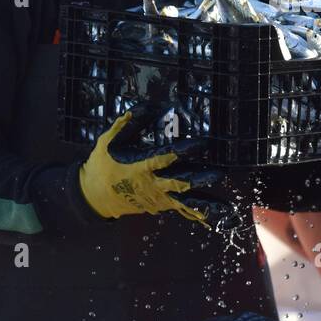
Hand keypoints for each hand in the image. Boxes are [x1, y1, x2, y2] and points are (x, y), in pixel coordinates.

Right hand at [77, 112, 226, 224]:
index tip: (202, 144)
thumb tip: (148, 106)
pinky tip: (217, 213)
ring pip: (185, 200)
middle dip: (201, 178)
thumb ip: (126, 124)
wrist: (95, 197)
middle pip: (180, 182)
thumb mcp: (108, 141)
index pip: (165, 158)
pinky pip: (182, 208)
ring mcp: (157, 198)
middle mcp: (152, 185)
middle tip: (220, 173)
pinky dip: (199, 211)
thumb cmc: (102, 165)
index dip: (184, 151)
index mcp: (140, 167)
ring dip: (206, 201)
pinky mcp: (160, 205)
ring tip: (226, 205)